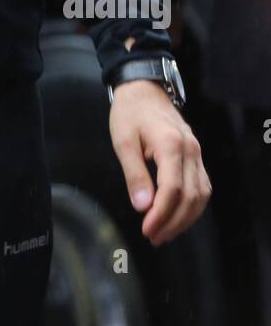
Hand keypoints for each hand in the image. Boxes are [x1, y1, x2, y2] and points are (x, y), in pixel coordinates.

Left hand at [108, 80, 211, 246]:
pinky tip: (177, 216)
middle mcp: (190, 150)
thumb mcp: (123, 141)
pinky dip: (192, 206)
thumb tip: (142, 206)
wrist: (144, 88)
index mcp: (171, 145)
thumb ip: (134, 174)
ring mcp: (196, 152)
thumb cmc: (130, 113)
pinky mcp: (196, 155)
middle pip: (190, 197)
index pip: (172, 190)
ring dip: (185, 219)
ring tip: (164, 232)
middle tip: (153, 237)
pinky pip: (202, 186)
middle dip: (173, 222)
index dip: (161, 215)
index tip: (146, 230)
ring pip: (201, 195)